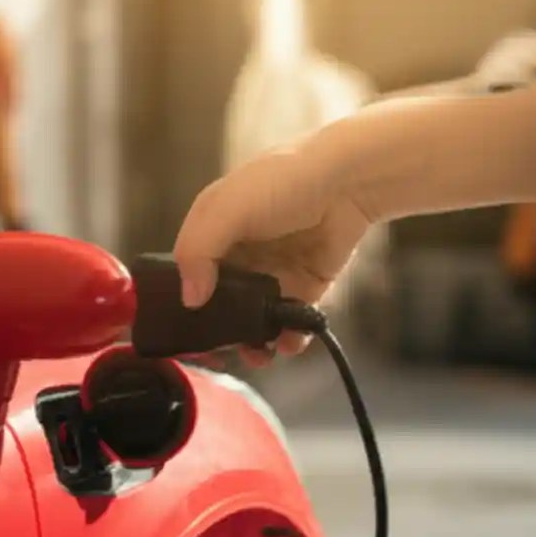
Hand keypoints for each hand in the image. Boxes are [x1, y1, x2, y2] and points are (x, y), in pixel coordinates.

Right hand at [173, 143, 371, 360]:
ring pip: (256, 316)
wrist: (348, 180)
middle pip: (222, 300)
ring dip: (255, 341)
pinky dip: (290, 338)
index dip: (187, 299)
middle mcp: (241, 252)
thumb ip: (199, 250)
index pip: (190, 271)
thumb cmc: (281, 183)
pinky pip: (293, 320)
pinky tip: (288, 345)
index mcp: (215, 229)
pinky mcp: (306, 285)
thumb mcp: (227, 207)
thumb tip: (190, 299)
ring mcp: (274, 270)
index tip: (189, 329)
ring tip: (260, 356)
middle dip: (222, 330)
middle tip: (224, 352)